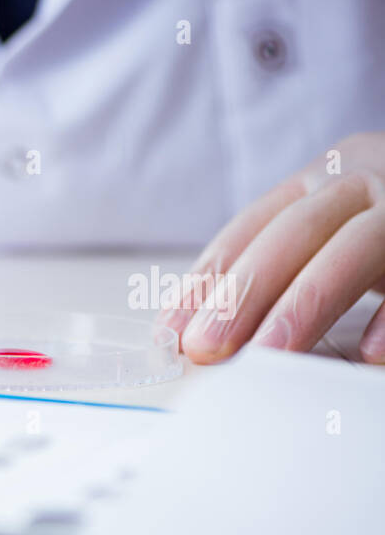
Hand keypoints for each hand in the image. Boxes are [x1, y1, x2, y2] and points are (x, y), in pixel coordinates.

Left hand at [158, 131, 384, 363]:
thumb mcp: (332, 235)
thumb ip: (279, 270)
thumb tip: (197, 333)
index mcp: (324, 177)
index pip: (250, 229)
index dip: (206, 282)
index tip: (170, 335)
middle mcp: (367, 177)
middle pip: (295, 233)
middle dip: (244, 295)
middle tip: (206, 349)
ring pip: (354, 248)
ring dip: (307, 305)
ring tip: (268, 357)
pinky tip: (370, 355)